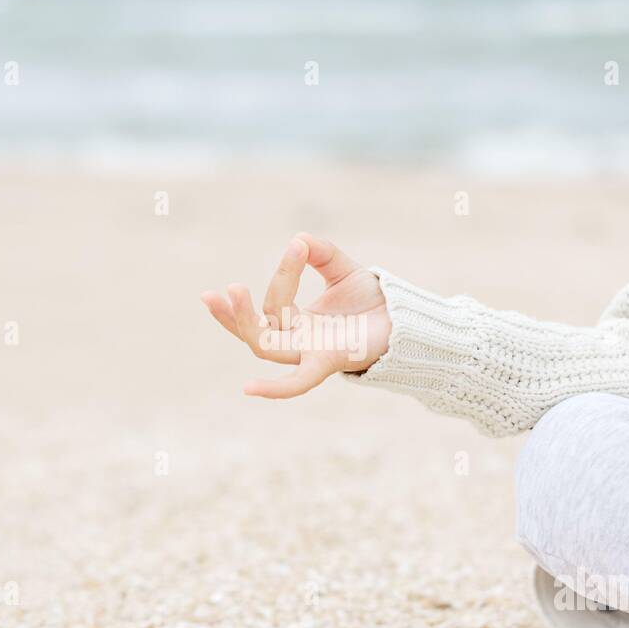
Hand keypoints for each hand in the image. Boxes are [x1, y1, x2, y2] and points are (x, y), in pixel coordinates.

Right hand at [201, 234, 390, 397]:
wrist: (409, 321)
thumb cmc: (376, 302)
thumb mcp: (343, 269)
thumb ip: (321, 253)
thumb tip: (300, 238)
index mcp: (298, 324)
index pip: (273, 304)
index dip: (282, 273)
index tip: (299, 245)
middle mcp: (298, 343)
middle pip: (254, 334)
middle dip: (233, 315)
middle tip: (219, 291)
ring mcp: (310, 356)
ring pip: (266, 348)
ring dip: (245, 323)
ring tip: (233, 292)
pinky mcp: (329, 364)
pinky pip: (297, 383)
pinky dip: (274, 389)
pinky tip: (249, 389)